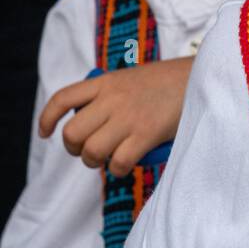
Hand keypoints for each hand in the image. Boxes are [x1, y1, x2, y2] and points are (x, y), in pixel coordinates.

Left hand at [38, 56, 194, 176]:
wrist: (203, 77)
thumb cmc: (170, 82)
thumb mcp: (133, 78)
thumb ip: (112, 95)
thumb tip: (95, 124)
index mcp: (106, 82)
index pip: (63, 99)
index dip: (47, 119)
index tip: (45, 133)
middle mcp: (112, 99)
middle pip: (72, 134)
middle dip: (75, 149)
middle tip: (89, 150)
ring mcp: (129, 117)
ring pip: (91, 151)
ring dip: (95, 161)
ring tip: (108, 158)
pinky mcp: (146, 134)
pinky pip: (117, 163)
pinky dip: (117, 170)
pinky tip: (125, 164)